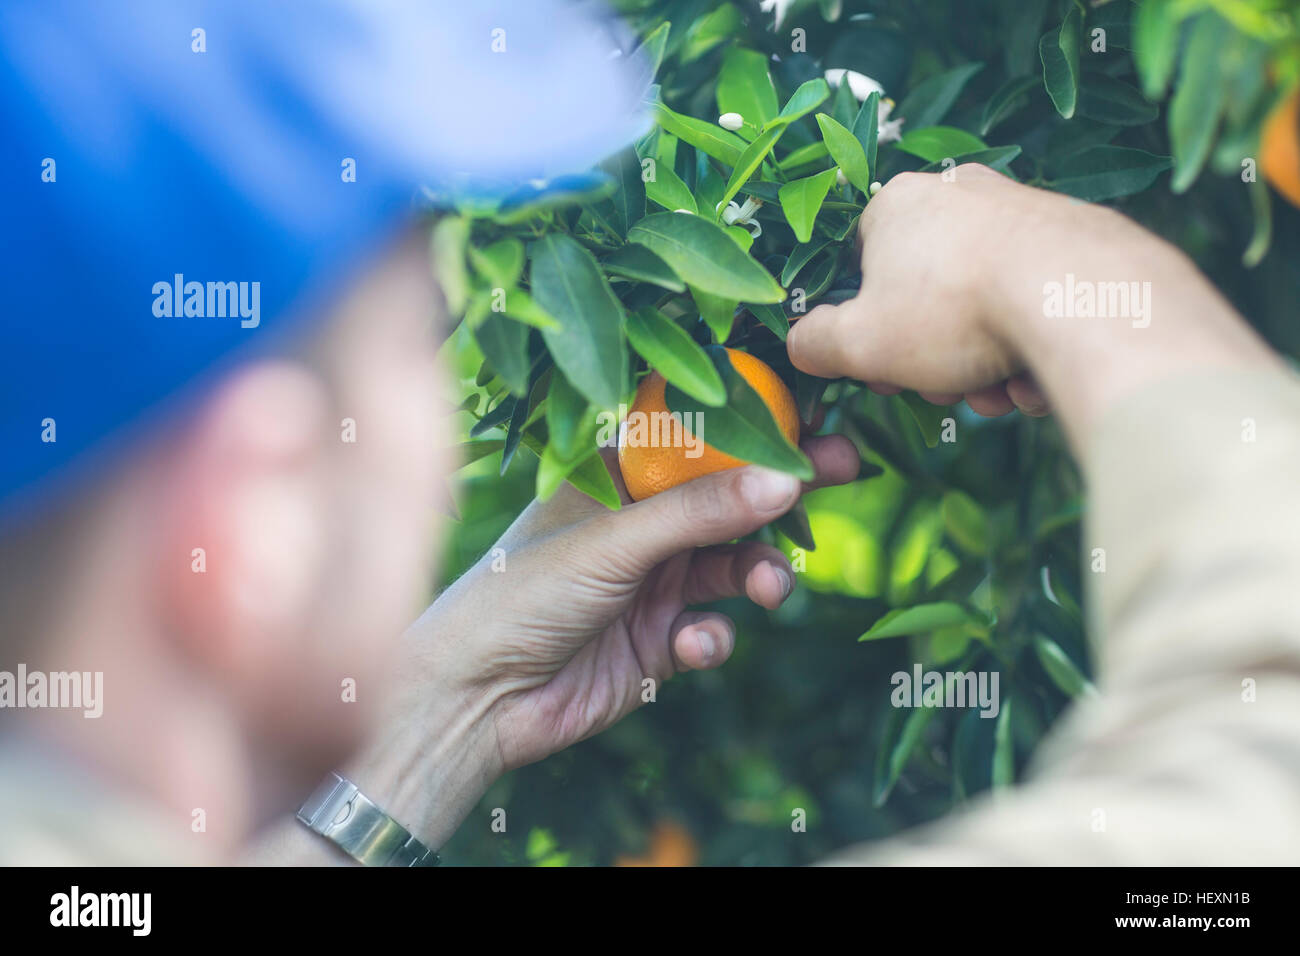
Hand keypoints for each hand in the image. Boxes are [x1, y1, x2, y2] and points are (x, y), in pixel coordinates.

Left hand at [348, 436, 858, 848]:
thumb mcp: (614, 541)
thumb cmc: (519, 593)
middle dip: (782, 494)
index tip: (812, 415)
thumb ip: (700, 512)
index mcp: (613, 477)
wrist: (475, 700)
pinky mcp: (657, 642)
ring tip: (771, 587)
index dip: (754, 427)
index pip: (695, 436)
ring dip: (760, 573)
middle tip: (844, 473)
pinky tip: (691, 647)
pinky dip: (714, 637)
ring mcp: (650, 583)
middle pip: (727, 499)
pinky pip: (713, 628)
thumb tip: (787, 480)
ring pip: (733, 565)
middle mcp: (637, 524)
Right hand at [786, 164, 1277, 442]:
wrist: (1080, 297)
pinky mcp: (1074, 232)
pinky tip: (1036, 374)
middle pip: (925, 294)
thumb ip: (815, 344)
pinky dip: (1029, 341)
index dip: (866, 331)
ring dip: (982, 362)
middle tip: (946, 390)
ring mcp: (1020, 207)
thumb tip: (801, 346)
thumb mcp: (859, 344)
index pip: (861, 270)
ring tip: (998, 392)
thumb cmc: (953, 312)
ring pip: (982, 304)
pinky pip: (1033, 297)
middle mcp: (958, 191)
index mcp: (896, 203)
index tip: (884, 372)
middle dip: (933, 357)